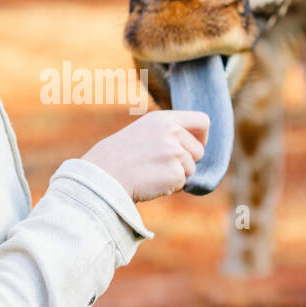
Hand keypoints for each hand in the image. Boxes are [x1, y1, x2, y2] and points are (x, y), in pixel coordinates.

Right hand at [81, 109, 209, 202]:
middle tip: (160, 165)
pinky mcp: (175, 174)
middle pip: (199, 150)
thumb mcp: (144, 131)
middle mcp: (172, 133)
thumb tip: (196, 145)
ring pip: (191, 169)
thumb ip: (168, 133)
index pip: (202, 121)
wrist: (103, 175)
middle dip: (186, 161)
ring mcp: (175, 153)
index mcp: (164, 119)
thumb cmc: (120, 156)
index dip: (202, 136)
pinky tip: (151, 182)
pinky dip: (170, 187)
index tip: (194, 146)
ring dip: (176, 175)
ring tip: (151, 172)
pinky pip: (183, 183)